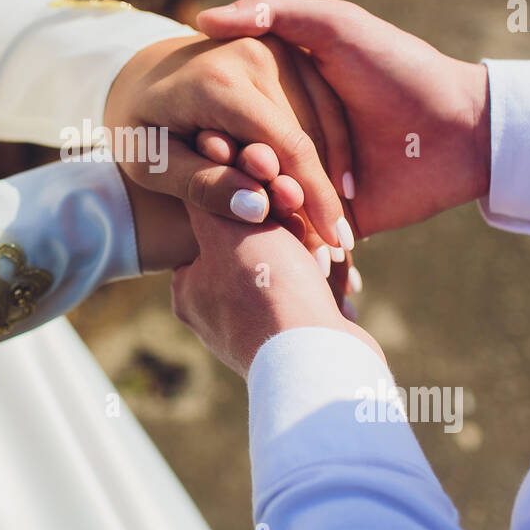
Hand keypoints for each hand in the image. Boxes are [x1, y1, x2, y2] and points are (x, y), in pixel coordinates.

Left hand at [105, 34, 354, 260]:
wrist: (140, 71)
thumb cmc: (140, 126)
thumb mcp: (151, 162)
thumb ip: (201, 184)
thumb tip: (258, 209)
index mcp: (218, 81)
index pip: (286, 145)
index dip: (315, 197)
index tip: (333, 242)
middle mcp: (256, 53)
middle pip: (311, 135)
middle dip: (324, 194)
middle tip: (337, 250)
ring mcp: (278, 46)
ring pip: (325, 122)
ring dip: (333, 175)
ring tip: (334, 228)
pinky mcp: (291, 50)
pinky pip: (323, 106)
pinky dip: (330, 150)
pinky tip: (329, 192)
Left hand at [171, 203, 382, 377]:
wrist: (319, 362)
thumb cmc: (266, 290)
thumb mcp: (227, 228)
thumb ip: (212, 194)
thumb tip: (202, 167)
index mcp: (189, 290)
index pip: (212, 227)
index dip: (246, 201)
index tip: (272, 191)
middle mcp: (214, 316)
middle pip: (250, 249)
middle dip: (284, 231)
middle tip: (304, 220)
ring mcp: (253, 334)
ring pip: (284, 274)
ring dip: (308, 257)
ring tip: (326, 254)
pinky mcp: (291, 346)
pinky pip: (306, 303)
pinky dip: (322, 289)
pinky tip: (340, 285)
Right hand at [196, 0, 491, 237]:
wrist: (461, 130)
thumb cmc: (400, 69)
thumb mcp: (336, 26)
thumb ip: (274, 13)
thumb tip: (202, 18)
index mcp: (278, 94)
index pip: (226, 114)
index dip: (212, 126)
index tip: (198, 132)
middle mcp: (285, 138)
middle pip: (236, 160)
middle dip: (232, 169)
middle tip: (236, 168)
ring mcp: (305, 182)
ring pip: (258, 199)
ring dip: (256, 202)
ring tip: (265, 198)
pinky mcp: (326, 220)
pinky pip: (292, 234)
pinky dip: (283, 234)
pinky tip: (274, 231)